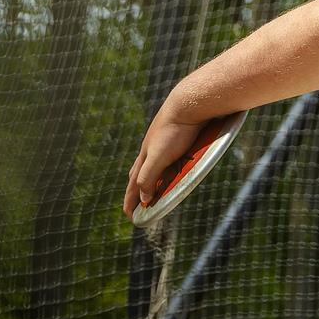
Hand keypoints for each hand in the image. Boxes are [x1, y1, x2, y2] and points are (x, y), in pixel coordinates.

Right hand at [121, 93, 208, 217]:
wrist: (190, 103)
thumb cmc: (174, 130)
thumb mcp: (158, 157)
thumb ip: (148, 176)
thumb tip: (143, 198)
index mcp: (145, 156)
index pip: (134, 184)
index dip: (130, 200)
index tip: (128, 215)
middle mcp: (152, 149)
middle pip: (140, 173)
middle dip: (137, 189)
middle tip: (136, 202)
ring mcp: (164, 142)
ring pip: (154, 164)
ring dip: (151, 177)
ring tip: (152, 186)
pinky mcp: (179, 136)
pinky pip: (170, 156)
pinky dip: (167, 166)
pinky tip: (173, 164)